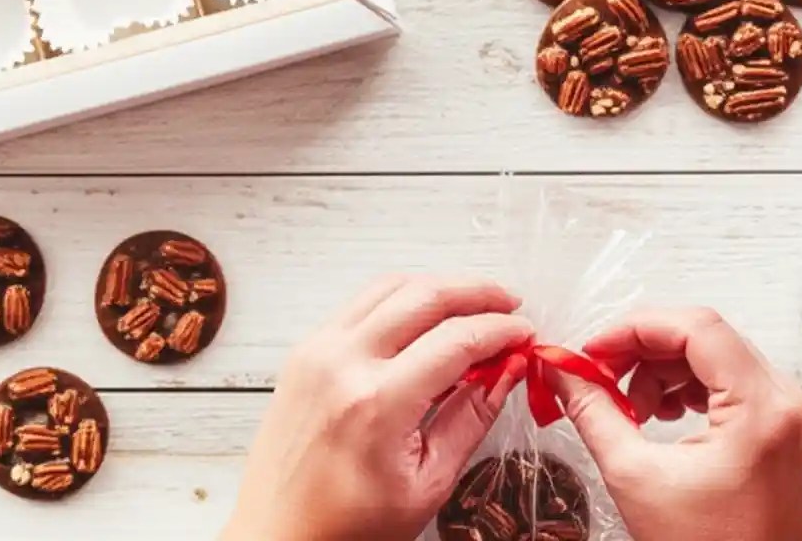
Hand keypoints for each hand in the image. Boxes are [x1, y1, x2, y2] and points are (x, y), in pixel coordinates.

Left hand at [223, 276, 533, 540]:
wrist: (276, 536)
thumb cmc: (344, 527)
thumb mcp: (427, 484)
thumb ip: (471, 418)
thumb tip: (507, 371)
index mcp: (376, 403)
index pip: (456, 340)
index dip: (501, 331)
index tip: (525, 335)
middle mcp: (342, 364)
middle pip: (424, 295)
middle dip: (477, 292)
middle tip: (509, 305)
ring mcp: (317, 351)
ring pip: (390, 286)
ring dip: (439, 289)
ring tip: (474, 306)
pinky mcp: (305, 352)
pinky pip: (361, 303)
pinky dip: (401, 300)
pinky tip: (426, 320)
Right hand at [556, 308, 801, 540]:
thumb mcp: (636, 477)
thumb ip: (593, 413)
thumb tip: (563, 372)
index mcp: (759, 408)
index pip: (695, 327)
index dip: (635, 329)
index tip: (595, 350)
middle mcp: (781, 401)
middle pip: (703, 336)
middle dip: (642, 350)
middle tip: (598, 373)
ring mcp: (782, 411)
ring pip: (710, 355)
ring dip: (659, 370)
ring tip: (626, 406)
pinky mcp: (773, 424)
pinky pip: (723, 380)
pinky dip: (681, 387)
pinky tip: (654, 414)